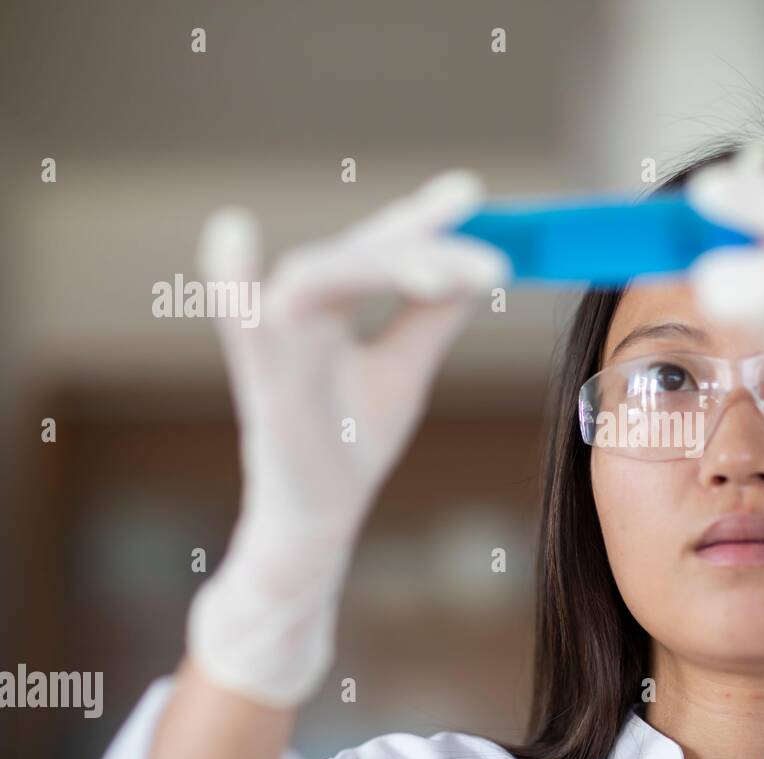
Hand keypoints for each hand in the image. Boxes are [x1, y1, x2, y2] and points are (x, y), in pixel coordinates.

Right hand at [187, 171, 508, 707]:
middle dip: (421, 249)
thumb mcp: (402, 373)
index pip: (379, 249)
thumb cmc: (347, 447)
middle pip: (355, 256)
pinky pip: (243, 332)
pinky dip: (232, 286)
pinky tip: (231, 234)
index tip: (470, 190)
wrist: (317, 525)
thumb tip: (477, 266)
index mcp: (331, 309)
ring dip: (381, 267)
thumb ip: (429, 320)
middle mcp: (298, 316)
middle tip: (493, 262)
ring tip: (446, 274)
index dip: (421, 219)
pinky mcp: (265, 392)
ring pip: (316, 279)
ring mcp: (277, 349)